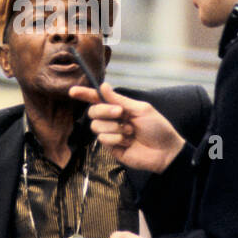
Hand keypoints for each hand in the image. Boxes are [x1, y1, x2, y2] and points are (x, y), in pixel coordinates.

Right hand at [68, 82, 185, 172]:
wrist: (165, 151)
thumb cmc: (157, 128)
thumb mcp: (140, 109)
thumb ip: (120, 100)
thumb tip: (103, 86)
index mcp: (120, 107)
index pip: (98, 99)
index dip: (85, 94)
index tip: (73, 92)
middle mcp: (113, 119)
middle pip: (93, 111)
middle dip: (105, 111)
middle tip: (121, 113)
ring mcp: (111, 134)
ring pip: (96, 126)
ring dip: (114, 127)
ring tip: (130, 132)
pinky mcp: (111, 148)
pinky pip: (103, 139)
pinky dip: (117, 139)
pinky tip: (128, 142)